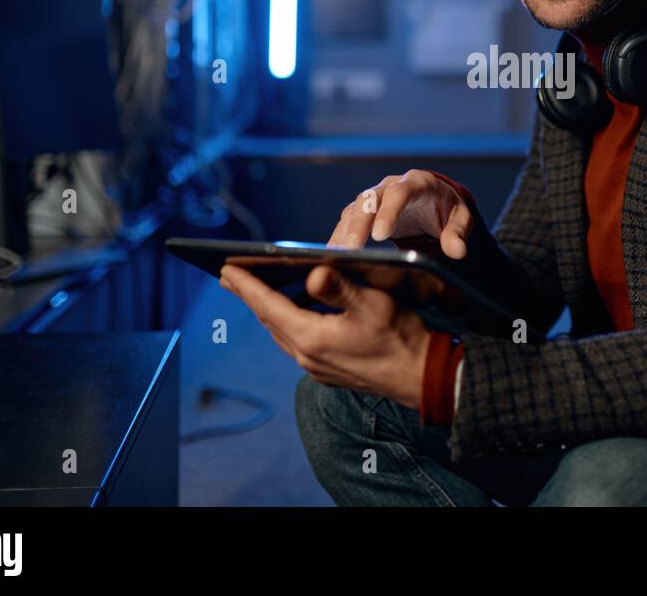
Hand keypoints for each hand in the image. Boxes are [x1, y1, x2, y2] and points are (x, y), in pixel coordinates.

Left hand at [219, 262, 431, 408]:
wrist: (421, 377)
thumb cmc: (400, 337)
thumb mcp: (373, 304)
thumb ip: (339, 288)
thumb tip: (312, 273)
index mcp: (311, 337)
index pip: (268, 305)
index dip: (246, 285)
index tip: (225, 268)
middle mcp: (307, 356)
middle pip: (269, 320)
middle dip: (250, 296)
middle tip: (230, 276)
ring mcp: (316, 367)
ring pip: (281, 332)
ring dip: (268, 310)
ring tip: (257, 290)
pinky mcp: (327, 371)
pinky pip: (296, 342)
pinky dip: (288, 322)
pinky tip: (296, 310)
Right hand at [328, 169, 473, 258]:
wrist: (435, 200)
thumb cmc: (447, 209)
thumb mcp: (460, 219)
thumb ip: (458, 233)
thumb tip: (457, 251)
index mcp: (417, 183)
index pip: (399, 193)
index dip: (388, 212)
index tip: (380, 235)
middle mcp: (391, 185)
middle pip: (369, 199)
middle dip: (359, 224)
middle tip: (351, 249)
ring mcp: (375, 196)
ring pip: (354, 209)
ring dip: (344, 232)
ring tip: (336, 256)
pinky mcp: (364, 210)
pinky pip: (347, 220)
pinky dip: (339, 236)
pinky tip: (333, 255)